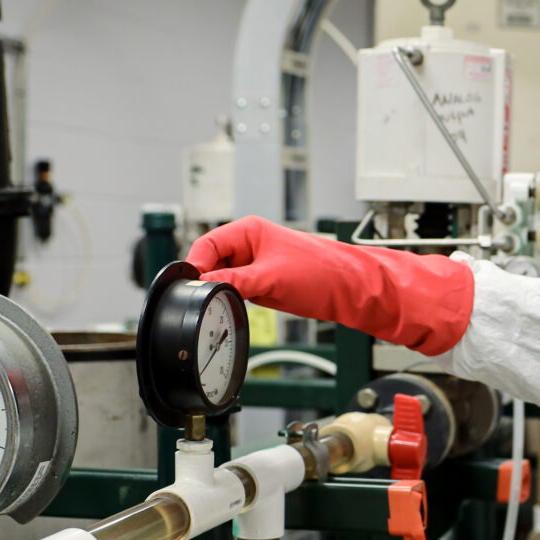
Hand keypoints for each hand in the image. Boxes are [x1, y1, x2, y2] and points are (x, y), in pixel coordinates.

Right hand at [186, 216, 474, 354]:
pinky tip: (233, 308)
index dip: (195, 264)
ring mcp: (257, 264)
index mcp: (251, 231)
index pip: (208, 243)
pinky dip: (232, 298)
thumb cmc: (323, 273)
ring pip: (224, 277)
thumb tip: (203, 286)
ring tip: (218, 304)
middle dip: (205, 279)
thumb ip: (234, 282)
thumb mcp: (270, 278)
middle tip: (198, 298)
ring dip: (219, 290)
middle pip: (212, 260)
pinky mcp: (265, 282)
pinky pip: (238, 289)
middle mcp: (251, 244)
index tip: (187, 285)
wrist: (352, 290)